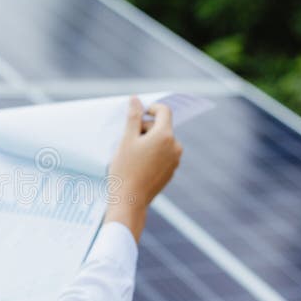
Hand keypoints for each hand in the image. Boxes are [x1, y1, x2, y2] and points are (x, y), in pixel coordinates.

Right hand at [105, 97, 182, 241]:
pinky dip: (151, 154)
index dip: (150, 108)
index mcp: (165, 135)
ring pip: (162, 141)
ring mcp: (175, 160)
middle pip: (161, 127)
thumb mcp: (126, 140)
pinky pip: (162, 155)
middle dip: (145, 128)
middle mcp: (175, 146)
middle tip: (127, 140)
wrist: (130, 201)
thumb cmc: (125, 169)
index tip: (137, 114)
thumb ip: (133, 117)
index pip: (164, 111)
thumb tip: (136, 99)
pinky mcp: (171, 172)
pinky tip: (137, 165)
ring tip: (131, 155)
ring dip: (148, 142)